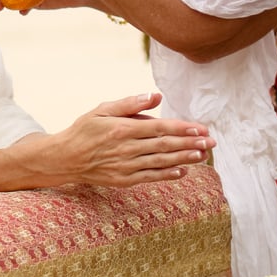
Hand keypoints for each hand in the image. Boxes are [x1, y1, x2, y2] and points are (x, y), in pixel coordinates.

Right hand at [20, 92, 211, 186]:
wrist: (65, 158)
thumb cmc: (85, 129)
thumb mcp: (103, 109)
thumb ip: (130, 103)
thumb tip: (156, 96)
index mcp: (122, 129)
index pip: (159, 128)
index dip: (181, 129)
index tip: (200, 128)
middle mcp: (126, 149)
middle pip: (164, 146)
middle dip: (190, 144)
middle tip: (211, 142)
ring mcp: (125, 167)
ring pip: (161, 163)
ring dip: (184, 159)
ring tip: (203, 155)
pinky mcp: (124, 180)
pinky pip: (150, 177)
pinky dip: (167, 175)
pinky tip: (183, 171)